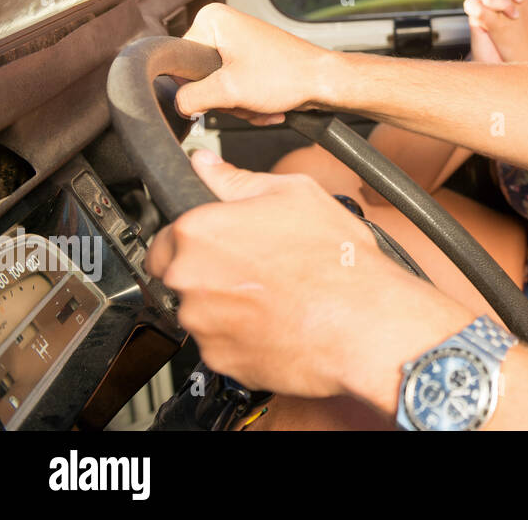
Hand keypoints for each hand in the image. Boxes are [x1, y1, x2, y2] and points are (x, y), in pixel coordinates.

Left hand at [144, 151, 413, 397]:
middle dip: (209, 271)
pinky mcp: (221, 361)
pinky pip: (222, 344)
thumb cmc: (335, 260)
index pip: (164, 236)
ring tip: (275, 294)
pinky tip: (278, 320)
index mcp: (200, 232)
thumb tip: (206, 165)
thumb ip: (237, 179)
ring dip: (227, 304)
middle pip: (180, 275)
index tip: (220, 242)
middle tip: (255, 266)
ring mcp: (203, 325)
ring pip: (202, 312)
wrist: (363, 323)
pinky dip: (243, 335)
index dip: (193, 237)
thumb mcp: (295, 194)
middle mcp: (190, 281)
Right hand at [176, 3, 338, 123]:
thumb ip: (190, 98)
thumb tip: (177, 104)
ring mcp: (239, 44)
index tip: (222, 91)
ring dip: (241, 104)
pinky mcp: (252, 60)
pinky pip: (237, 90)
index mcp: (212, 20)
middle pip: (202, 79)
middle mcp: (224, 26)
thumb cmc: (289, 75)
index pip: (181, 63)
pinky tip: (268, 104)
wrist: (324, 82)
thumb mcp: (227, 90)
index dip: (200, 87)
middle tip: (246, 98)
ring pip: (221, 89)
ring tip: (261, 101)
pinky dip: (251, 103)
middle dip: (226, 99)